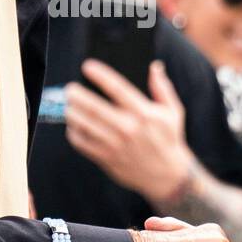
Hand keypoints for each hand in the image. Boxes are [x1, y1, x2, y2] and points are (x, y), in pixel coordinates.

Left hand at [64, 59, 193, 202]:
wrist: (167, 176)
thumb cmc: (168, 139)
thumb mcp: (173, 112)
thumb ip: (162, 88)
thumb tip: (155, 66)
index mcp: (144, 113)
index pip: (118, 88)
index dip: (101, 75)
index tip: (87, 66)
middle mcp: (128, 128)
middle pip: (95, 108)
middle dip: (78, 95)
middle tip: (69, 88)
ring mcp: (116, 145)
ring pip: (85, 125)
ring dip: (72, 113)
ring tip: (68, 105)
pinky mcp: (107, 158)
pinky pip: (83, 144)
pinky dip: (74, 133)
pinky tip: (73, 125)